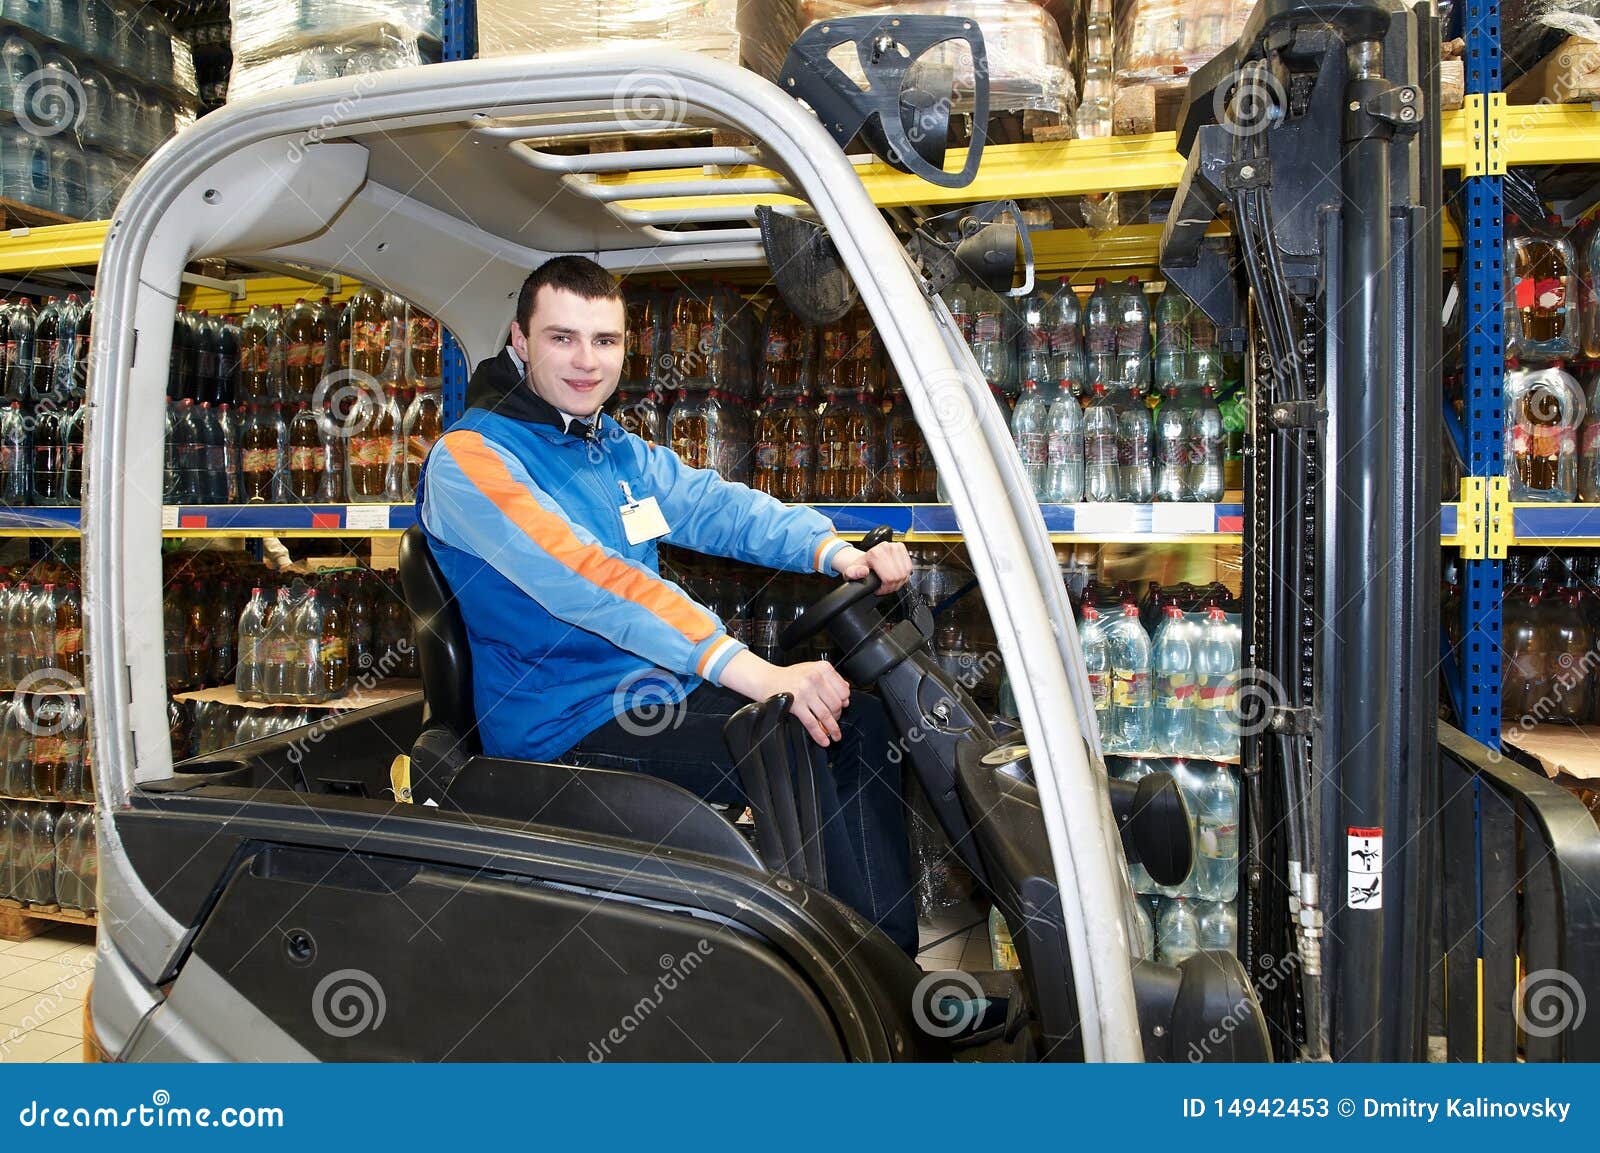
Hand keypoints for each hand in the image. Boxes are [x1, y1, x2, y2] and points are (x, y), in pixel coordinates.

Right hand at [719, 651, 850, 746]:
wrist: (766, 679)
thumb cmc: (789, 676)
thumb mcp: (812, 669)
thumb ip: (830, 680)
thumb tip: (846, 697)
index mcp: (822, 668)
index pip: (843, 690)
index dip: (844, 701)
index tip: (842, 707)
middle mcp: (815, 678)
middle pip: (836, 704)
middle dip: (837, 715)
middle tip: (834, 720)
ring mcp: (805, 691)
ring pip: (826, 715)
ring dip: (832, 728)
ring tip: (835, 735)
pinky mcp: (796, 704)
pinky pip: (812, 723)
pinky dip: (819, 734)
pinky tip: (823, 740)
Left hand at [831, 540, 912, 593]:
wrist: (866, 557)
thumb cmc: (861, 566)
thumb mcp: (852, 571)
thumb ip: (853, 573)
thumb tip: (863, 572)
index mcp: (875, 553)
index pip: (889, 578)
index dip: (885, 588)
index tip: (879, 590)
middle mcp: (886, 548)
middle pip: (897, 576)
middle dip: (892, 587)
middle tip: (885, 588)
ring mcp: (895, 547)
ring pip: (904, 573)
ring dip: (899, 582)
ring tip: (890, 584)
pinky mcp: (902, 548)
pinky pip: (909, 568)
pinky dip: (904, 576)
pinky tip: (896, 577)